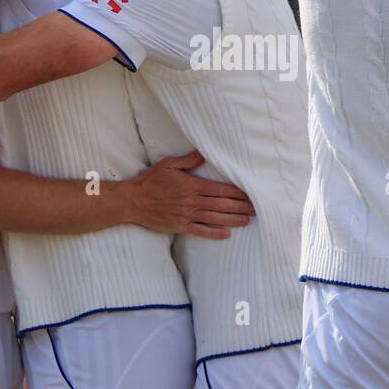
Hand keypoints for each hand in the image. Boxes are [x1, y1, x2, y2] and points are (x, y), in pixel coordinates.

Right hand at [126, 151, 254, 239]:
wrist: (133, 201)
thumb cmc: (150, 181)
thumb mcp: (168, 165)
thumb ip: (188, 160)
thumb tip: (204, 154)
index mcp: (191, 185)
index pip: (219, 189)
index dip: (236, 192)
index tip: (249, 193)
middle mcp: (192, 201)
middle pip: (221, 204)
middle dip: (240, 206)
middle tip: (256, 208)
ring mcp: (187, 215)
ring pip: (215, 218)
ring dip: (233, 219)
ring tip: (247, 220)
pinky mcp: (180, 226)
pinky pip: (200, 231)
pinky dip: (214, 233)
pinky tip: (226, 234)